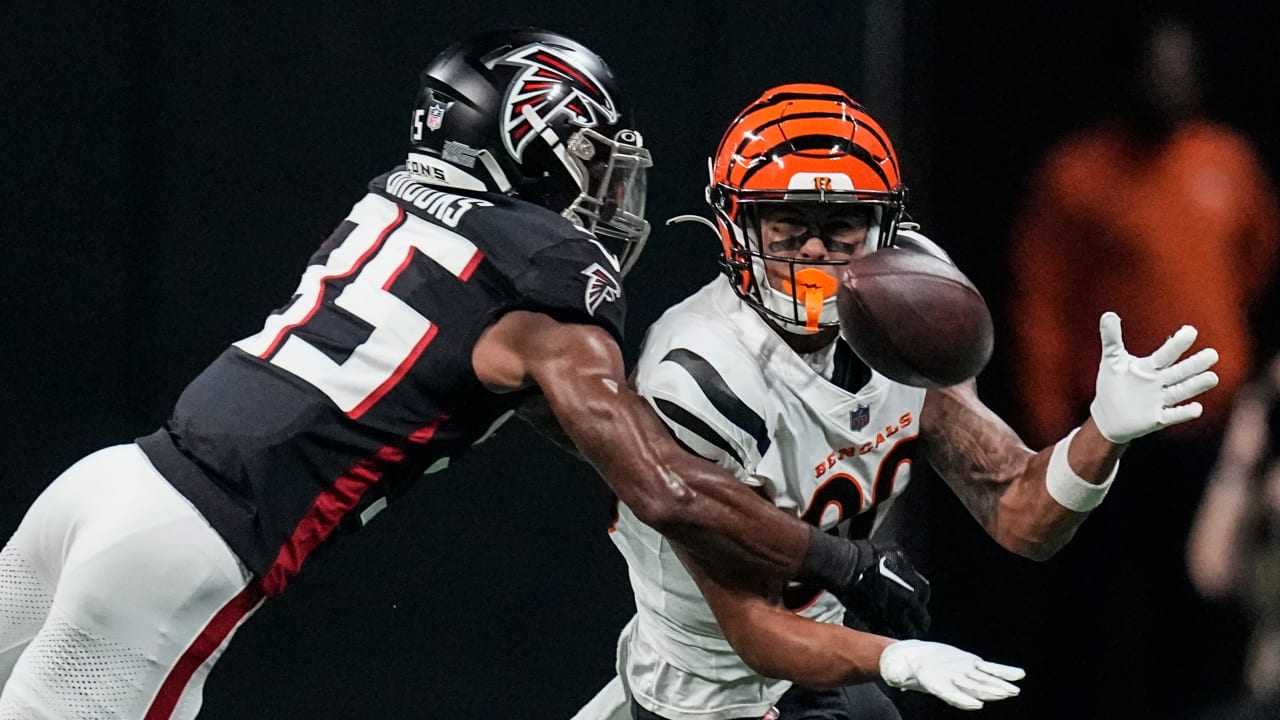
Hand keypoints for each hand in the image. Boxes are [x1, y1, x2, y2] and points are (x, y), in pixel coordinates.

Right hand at [838, 540, 930, 638]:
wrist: (849, 569)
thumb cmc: (868, 557)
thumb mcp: (894, 553)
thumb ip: (904, 564)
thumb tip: (905, 565)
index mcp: (917, 586)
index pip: (924, 596)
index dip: (919, 598)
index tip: (916, 600)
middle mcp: (910, 603)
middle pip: (921, 619)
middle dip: (919, 621)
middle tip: (916, 622)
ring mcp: (894, 615)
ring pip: (907, 631)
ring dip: (906, 630)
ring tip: (902, 630)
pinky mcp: (878, 623)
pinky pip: (888, 633)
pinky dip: (888, 633)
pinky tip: (886, 630)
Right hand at [880, 639, 1024, 709]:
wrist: (912, 659)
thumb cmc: (903, 668)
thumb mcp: (897, 671)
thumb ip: (898, 675)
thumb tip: (895, 678)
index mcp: (937, 686)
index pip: (952, 695)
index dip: (964, 699)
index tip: (976, 704)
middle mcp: (955, 683)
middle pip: (974, 689)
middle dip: (989, 692)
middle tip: (1004, 693)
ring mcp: (965, 674)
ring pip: (987, 680)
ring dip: (1001, 685)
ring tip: (1014, 690)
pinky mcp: (971, 664)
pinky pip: (991, 668)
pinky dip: (1005, 671)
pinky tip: (1019, 675)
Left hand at [1089, 312, 1218, 443]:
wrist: (1108, 416)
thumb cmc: (1113, 384)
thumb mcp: (1111, 360)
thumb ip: (1112, 338)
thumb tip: (1108, 314)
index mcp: (1150, 367)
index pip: (1166, 354)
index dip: (1176, 344)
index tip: (1190, 331)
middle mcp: (1159, 382)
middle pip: (1179, 372)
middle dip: (1195, 364)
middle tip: (1213, 354)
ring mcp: (1160, 401)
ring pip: (1180, 391)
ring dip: (1196, 386)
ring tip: (1213, 377)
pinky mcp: (1156, 419)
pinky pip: (1172, 416)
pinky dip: (1184, 413)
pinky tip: (1197, 409)